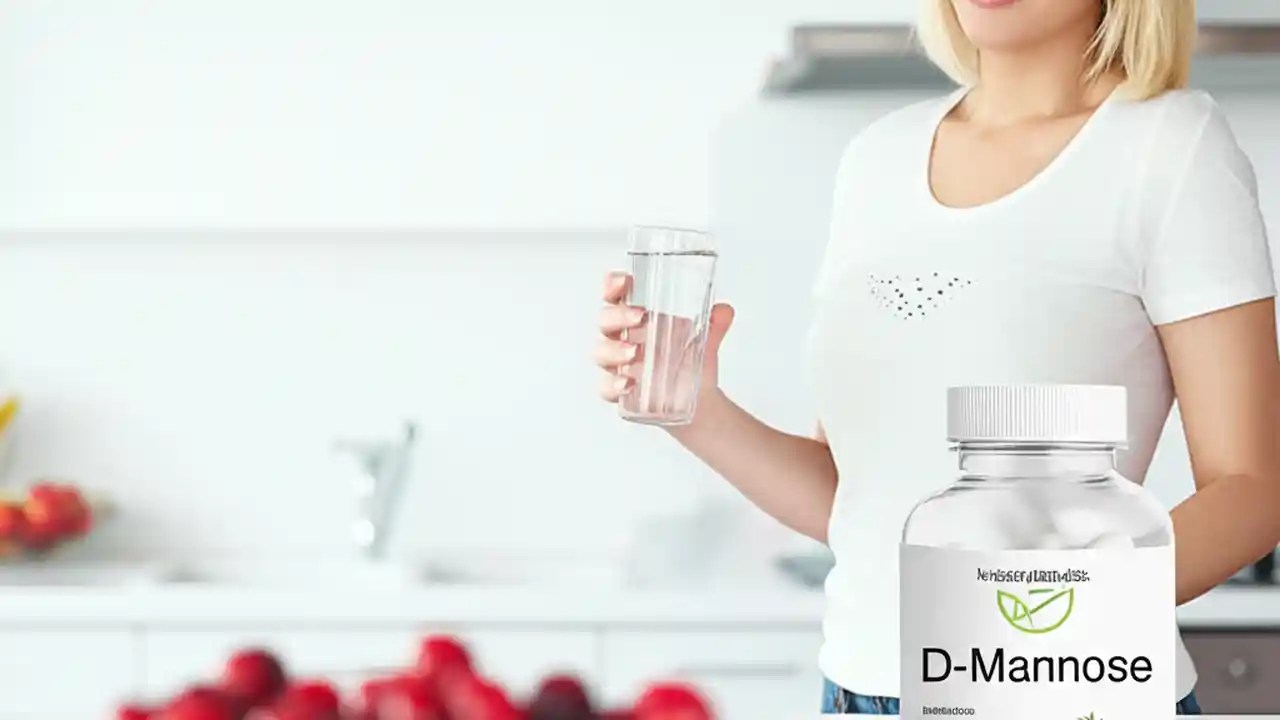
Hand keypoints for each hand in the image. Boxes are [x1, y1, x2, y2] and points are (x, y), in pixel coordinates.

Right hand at [594, 270, 733, 403]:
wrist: (698, 400)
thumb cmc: (689, 362)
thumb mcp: (705, 339)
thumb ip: (715, 324)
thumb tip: (724, 310)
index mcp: (635, 318)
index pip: (615, 296)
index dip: (613, 285)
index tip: (624, 281)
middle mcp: (622, 338)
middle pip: (605, 321)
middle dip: (617, 316)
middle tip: (639, 317)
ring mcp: (618, 365)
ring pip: (601, 353)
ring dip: (614, 351)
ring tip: (633, 353)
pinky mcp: (619, 391)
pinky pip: (606, 388)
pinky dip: (613, 385)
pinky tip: (628, 384)